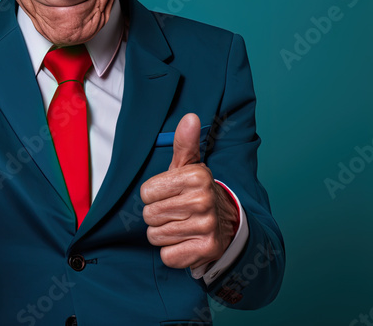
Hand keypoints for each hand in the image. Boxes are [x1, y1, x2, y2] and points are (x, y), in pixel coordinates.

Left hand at [140, 113, 238, 270]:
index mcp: (196, 176)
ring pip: (156, 236)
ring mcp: (207, 225)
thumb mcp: (189, 167)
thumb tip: (190, 117)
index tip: (171, 195)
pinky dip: (173, 253)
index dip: (153, 196)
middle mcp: (203, 199)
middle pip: (149, 215)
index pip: (145, 193)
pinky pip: (168, 255)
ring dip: (165, 235)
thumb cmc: (196, 193)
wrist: (227, 225)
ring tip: (182, 226)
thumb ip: (185, 143)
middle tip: (177, 213)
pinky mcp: (207, 249)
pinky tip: (187, 242)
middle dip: (158, 216)